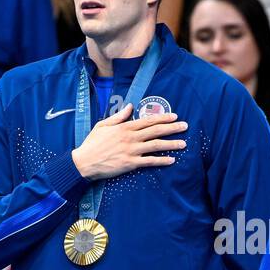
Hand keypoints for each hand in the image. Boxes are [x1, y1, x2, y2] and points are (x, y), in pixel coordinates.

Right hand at [70, 102, 187, 180]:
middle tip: (185, 126)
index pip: (148, 120)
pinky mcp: (131, 163)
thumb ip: (119, 116)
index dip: (163, 118)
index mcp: (125, 127)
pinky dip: (162, 160)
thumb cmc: (92, 143)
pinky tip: (172, 160)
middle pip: (156, 131)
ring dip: (171, 144)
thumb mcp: (103, 125)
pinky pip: (150, 161)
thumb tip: (130, 106)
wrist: (84, 162)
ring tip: (183, 144)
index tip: (174, 116)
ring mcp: (132, 150)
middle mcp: (131, 137)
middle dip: (172, 128)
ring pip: (156, 145)